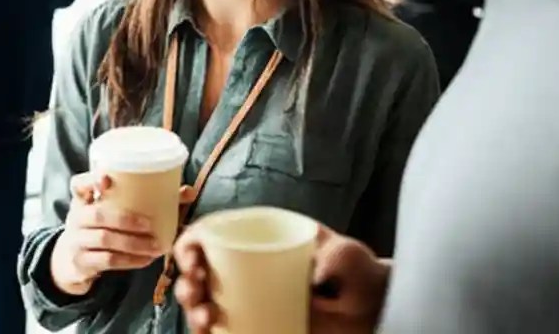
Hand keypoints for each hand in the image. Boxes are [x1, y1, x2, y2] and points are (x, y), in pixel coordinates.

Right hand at [48, 172, 168, 295]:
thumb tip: (188, 191)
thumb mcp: (112, 211)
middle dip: (126, 219)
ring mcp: (77, 240)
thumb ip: (147, 199)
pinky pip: (107, 260)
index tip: (107, 179)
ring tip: (156, 246)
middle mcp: (76, 217)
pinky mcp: (82, 262)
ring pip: (105, 239)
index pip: (79, 184)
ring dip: (133, 244)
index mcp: (83, 199)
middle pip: (98, 215)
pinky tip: (146, 260)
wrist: (73, 259)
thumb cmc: (102, 227)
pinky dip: (130, 261)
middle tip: (150, 225)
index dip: (90, 179)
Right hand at [174, 225, 388, 333]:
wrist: (372, 305)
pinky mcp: (254, 324)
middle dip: (186, 280)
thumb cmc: (357, 271)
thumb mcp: (347, 255)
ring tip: (204, 316)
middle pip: (198, 270)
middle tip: (197, 291)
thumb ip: (336, 258)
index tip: (192, 259)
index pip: (210, 233)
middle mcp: (245, 265)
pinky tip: (209, 332)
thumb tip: (311, 278)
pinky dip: (207, 332)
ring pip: (203, 301)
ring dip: (191, 308)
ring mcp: (248, 297)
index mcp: (257, 237)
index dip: (190, 244)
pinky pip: (221, 329)